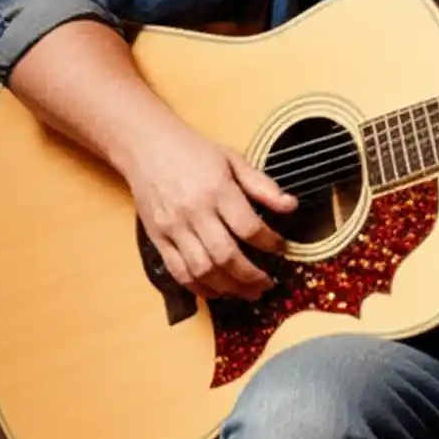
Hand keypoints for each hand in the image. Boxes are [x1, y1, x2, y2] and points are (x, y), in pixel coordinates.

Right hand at [121, 123, 295, 300]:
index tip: (282, 248)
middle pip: (226, 255)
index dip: (270, 243)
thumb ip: (262, 185)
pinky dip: (200, 288)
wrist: (146, 146)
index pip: (248, 227)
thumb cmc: (193, 152)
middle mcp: (194, 212)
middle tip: (268, 284)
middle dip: (251, 276)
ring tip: (248, 292)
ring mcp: (173, 228)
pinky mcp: (158, 238)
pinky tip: (218, 292)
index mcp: (217, 190)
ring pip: (203, 269)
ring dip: (229, 287)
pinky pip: (179, 271)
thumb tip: (291, 206)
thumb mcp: (233, 160)